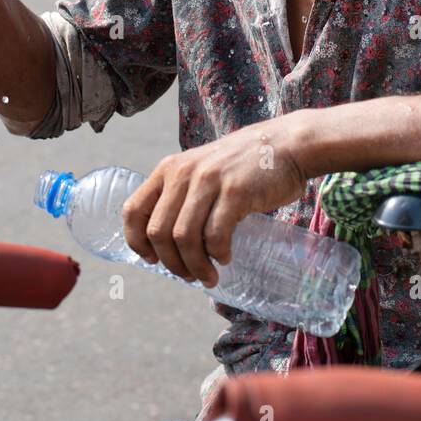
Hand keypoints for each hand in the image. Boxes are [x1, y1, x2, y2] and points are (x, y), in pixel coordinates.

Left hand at [122, 113, 313, 285]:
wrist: (286, 145)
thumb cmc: (244, 165)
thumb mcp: (203, 169)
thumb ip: (184, 194)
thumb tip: (169, 243)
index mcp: (170, 169)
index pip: (133, 210)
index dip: (136, 242)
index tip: (153, 259)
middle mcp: (184, 172)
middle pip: (158, 232)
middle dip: (171, 263)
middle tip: (189, 276)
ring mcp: (209, 180)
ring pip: (184, 238)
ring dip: (195, 266)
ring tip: (209, 276)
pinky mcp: (235, 191)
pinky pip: (215, 234)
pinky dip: (217, 254)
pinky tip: (225, 257)